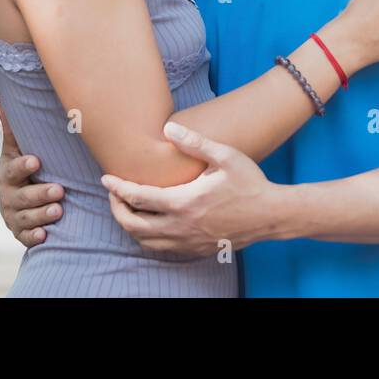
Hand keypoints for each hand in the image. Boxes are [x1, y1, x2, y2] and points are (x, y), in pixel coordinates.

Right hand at [0, 105, 63, 246]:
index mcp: (8, 173)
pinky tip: (44, 235)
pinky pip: (25, 237)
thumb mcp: (16, 150)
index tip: (36, 161)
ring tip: (59, 210)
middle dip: (40, 194)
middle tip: (59, 190)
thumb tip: (3, 101)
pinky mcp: (20, 232)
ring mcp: (14, 215)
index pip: (14, 170)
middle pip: (22, 197)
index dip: (23, 166)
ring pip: (26, 217)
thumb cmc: (23, 168)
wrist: (19, 200)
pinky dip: (34, 236)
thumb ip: (14, 131)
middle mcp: (8, 196)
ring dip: (41, 215)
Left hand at [102, 121, 278, 256]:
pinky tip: (150, 223)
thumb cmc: (250, 183)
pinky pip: (161, 248)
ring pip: (144, 240)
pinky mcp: (195, 249)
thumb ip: (195, 143)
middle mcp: (181, 226)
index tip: (107, 178)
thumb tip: (168, 129)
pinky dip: (147, 237)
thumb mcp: (225, 156)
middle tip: (113, 193)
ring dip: (129, 225)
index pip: (138, 198)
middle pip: (133, 224)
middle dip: (116, 208)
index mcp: (184, 202)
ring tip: (127, 207)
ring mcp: (187, 241)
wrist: (271, 215)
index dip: (118, 187)